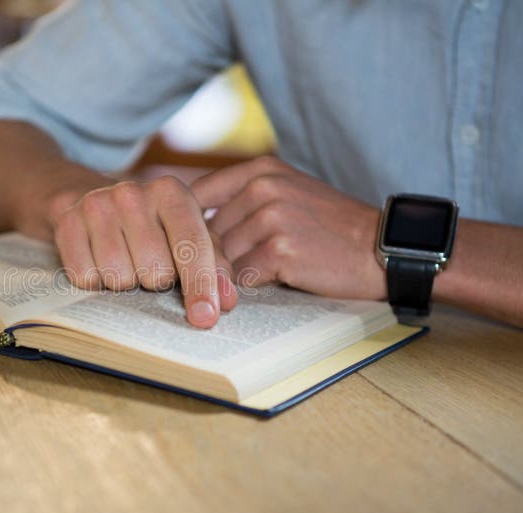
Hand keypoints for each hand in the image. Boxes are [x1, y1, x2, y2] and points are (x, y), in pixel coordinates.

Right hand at [50, 175, 237, 327]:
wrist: (88, 197)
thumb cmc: (150, 225)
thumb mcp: (186, 234)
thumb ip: (213, 265)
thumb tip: (226, 302)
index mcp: (172, 192)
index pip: (192, 246)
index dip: (201, 285)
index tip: (205, 318)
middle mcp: (133, 192)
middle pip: (155, 272)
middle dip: (155, 281)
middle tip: (148, 264)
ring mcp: (96, 205)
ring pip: (120, 279)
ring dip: (125, 283)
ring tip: (124, 260)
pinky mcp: (66, 222)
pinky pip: (86, 279)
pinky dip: (95, 281)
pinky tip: (98, 260)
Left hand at [191, 156, 384, 299]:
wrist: (381, 248)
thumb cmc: (330, 226)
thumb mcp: (287, 191)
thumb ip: (242, 198)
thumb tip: (190, 220)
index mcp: (260, 170)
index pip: (197, 194)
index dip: (189, 224)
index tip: (193, 242)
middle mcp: (262, 188)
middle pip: (207, 232)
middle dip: (217, 253)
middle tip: (243, 262)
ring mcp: (271, 218)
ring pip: (223, 256)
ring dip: (237, 270)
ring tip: (269, 267)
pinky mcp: (280, 251)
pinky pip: (242, 276)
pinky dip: (255, 283)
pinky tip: (281, 276)